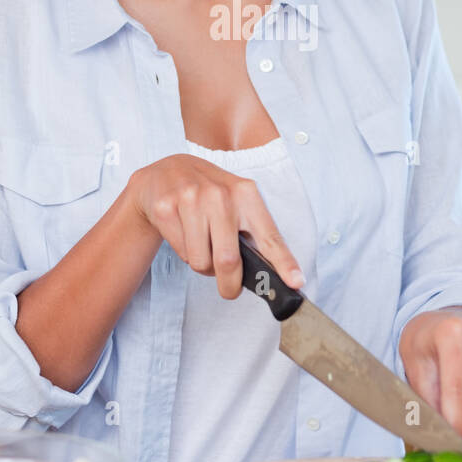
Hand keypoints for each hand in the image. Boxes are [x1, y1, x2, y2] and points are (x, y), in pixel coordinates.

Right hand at [128, 154, 304, 299]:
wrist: (167, 172)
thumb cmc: (209, 193)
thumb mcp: (236, 200)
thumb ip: (252, 231)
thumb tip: (270, 272)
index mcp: (245, 193)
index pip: (269, 236)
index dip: (284, 262)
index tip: (295, 282)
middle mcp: (220, 194)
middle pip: (229, 260)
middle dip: (230, 284)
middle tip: (229, 289)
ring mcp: (191, 200)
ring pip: (201, 262)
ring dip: (204, 265)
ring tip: (202, 245)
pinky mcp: (166, 208)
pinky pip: (182, 254)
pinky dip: (185, 254)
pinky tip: (185, 233)